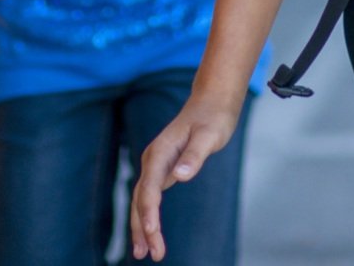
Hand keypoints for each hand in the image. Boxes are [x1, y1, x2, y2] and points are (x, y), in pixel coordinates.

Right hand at [129, 96, 240, 260]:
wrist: (211, 102)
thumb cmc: (212, 118)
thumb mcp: (209, 135)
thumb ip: (194, 156)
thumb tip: (180, 176)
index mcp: (160, 153)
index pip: (149, 188)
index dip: (149, 212)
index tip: (153, 233)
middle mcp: (153, 160)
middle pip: (141, 200)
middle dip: (143, 228)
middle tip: (148, 255)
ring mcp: (156, 166)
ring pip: (142, 201)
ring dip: (141, 227)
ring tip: (145, 253)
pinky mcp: (163, 170)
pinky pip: (150, 198)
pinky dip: (148, 217)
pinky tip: (151, 233)